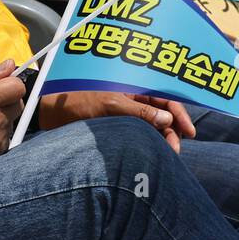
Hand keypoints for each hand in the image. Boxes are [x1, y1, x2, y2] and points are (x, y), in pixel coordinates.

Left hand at [38, 91, 195, 151]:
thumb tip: (167, 120)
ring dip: (161, 138)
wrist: (49, 111)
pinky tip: (152, 153)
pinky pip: (140, 132)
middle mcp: (132, 96)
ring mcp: (125, 110)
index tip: (189, 132)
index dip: (179, 113)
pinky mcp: (117, 124)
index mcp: (133, 83)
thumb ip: (140, 112)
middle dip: (172, 130)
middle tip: (175, 151)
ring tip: (165, 155)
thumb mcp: (110, 104)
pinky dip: (149, 142)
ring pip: (152, 124)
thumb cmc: (77, 100)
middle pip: (162, 112)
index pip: (165, 96)